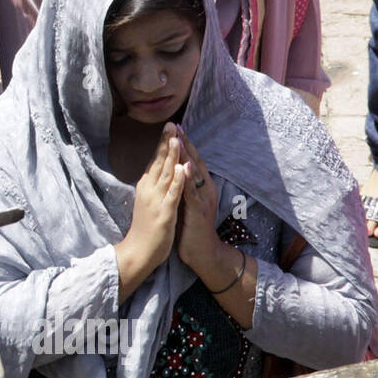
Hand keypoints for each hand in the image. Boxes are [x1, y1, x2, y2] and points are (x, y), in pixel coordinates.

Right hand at [115, 123, 185, 294]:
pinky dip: (178, 180)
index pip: (155, 161)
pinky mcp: (164, 212)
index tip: (169, 127)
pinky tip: (182, 167)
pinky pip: (173, 193)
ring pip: (166, 174)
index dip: (162, 144)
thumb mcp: (147, 202)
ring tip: (176, 138)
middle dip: (166, 142)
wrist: (139, 251)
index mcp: (147, 187)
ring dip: (171, 155)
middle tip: (171, 124)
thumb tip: (153, 172)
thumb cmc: (145, 228)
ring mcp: (157, 200)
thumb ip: (152, 186)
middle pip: (159, 162)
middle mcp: (150, 190)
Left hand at [176, 127, 222, 273]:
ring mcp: (202, 199)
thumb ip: (183, 186)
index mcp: (199, 186)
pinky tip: (183, 168)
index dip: (182, 144)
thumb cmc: (192, 226)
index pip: (189, 161)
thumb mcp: (186, 202)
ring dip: (186, 156)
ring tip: (179, 139)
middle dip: (184, 143)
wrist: (202, 251)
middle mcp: (203, 189)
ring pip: (193, 174)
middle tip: (175, 126)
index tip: (173, 128)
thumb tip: (175, 170)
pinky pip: (192, 193)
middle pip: (193, 162)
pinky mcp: (198, 211)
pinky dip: (187, 180)